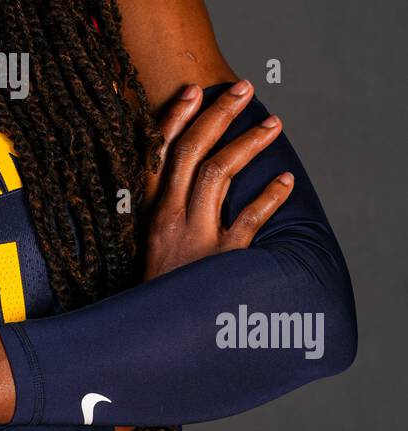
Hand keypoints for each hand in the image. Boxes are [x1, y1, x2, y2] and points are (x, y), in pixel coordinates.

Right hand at [142, 79, 293, 280]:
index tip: (194, 90)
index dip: (175, 118)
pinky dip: (269, 198)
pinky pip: (248, 220)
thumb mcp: (146, 251)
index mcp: (146, 213)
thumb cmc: (153, 295)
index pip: (156, 153)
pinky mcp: (221, 263)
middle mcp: (167, 219)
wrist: (149, 342)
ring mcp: (194, 239)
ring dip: (247, 143)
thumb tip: (183, 184)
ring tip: (272, 124)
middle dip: (217, 115)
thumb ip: (162, 217)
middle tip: (242, 88)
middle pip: (190, 152)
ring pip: (218, 174)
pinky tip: (285, 181)